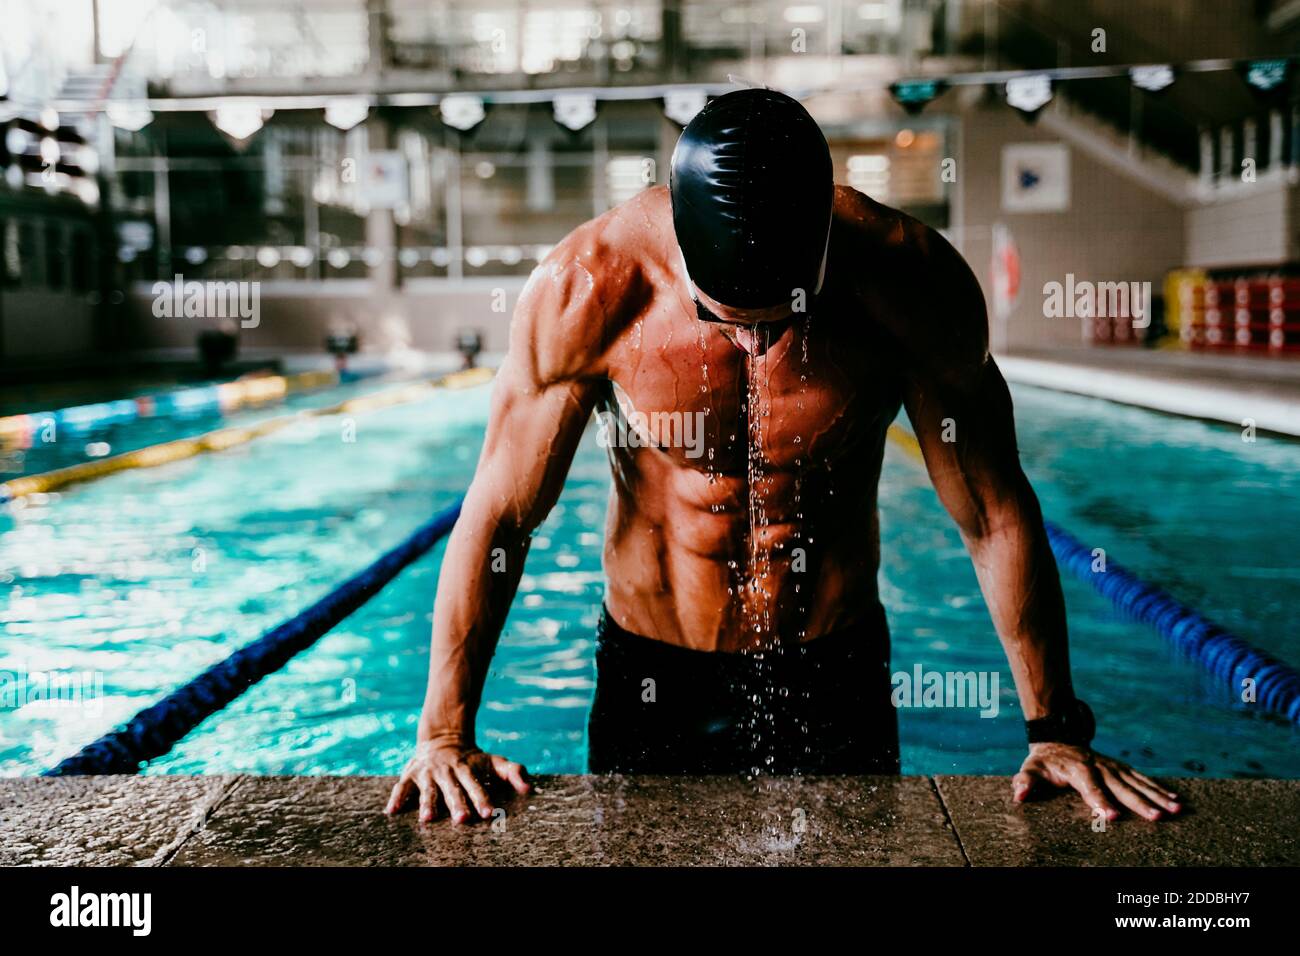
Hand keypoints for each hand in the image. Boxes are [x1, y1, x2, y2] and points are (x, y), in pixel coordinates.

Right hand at [385, 739, 531, 823]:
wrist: (443, 738)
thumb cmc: (473, 759)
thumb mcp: (494, 762)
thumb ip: (514, 772)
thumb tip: (529, 788)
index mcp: (467, 769)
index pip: (476, 785)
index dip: (482, 798)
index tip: (489, 813)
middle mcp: (447, 771)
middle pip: (453, 789)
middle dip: (457, 804)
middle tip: (462, 820)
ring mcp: (428, 773)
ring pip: (427, 790)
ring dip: (427, 804)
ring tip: (427, 819)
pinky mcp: (411, 774)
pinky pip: (401, 786)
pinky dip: (396, 797)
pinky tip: (391, 811)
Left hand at [1013, 744, 1181, 821]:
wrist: (1058, 739)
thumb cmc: (1044, 762)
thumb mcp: (1030, 769)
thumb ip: (1025, 781)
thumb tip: (1019, 794)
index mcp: (1078, 770)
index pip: (1090, 788)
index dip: (1100, 801)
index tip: (1112, 817)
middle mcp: (1099, 767)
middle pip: (1121, 787)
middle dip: (1139, 803)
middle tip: (1157, 818)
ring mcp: (1113, 766)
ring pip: (1137, 782)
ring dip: (1157, 796)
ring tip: (1175, 809)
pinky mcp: (1121, 768)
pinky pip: (1142, 778)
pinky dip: (1159, 788)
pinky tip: (1175, 799)